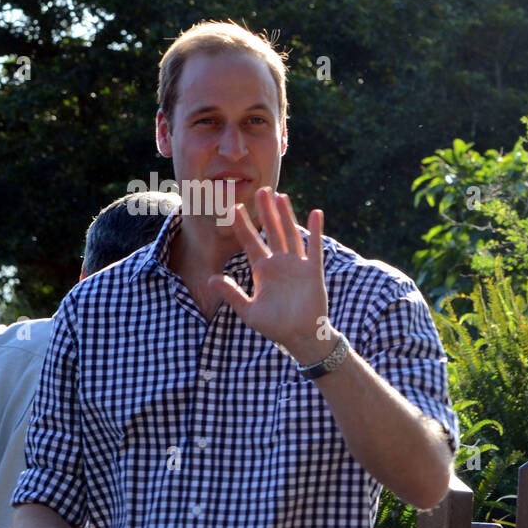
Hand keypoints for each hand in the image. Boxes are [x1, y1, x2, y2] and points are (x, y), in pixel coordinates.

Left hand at [208, 186, 330, 363]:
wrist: (301, 337)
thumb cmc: (275, 327)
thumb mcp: (249, 312)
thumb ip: (232, 294)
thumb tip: (211, 279)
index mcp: (263, 270)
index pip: (251, 242)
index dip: (243, 226)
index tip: (234, 208)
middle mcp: (280, 263)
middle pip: (271, 231)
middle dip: (265, 212)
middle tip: (260, 190)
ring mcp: (297, 265)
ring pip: (290, 234)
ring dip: (286, 215)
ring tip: (281, 196)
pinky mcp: (313, 271)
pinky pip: (314, 247)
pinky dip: (316, 230)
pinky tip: (315, 213)